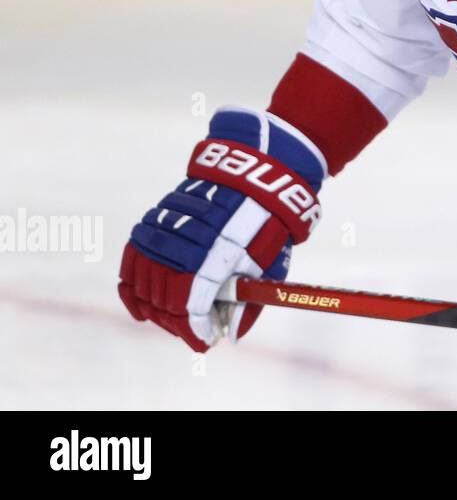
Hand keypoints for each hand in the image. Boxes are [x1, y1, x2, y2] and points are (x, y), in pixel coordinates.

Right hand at [117, 107, 325, 351]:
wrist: (254, 174)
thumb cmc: (266, 223)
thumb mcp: (267, 264)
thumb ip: (247, 300)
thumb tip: (230, 334)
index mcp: (219, 255)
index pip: (192, 305)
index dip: (195, 329)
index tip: (204, 340)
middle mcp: (188, 243)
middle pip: (166, 297)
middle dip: (175, 321)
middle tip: (189, 330)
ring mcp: (169, 229)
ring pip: (145, 279)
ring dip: (152, 305)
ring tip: (166, 318)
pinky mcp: (156, 218)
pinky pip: (134, 256)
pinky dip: (131, 282)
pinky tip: (138, 300)